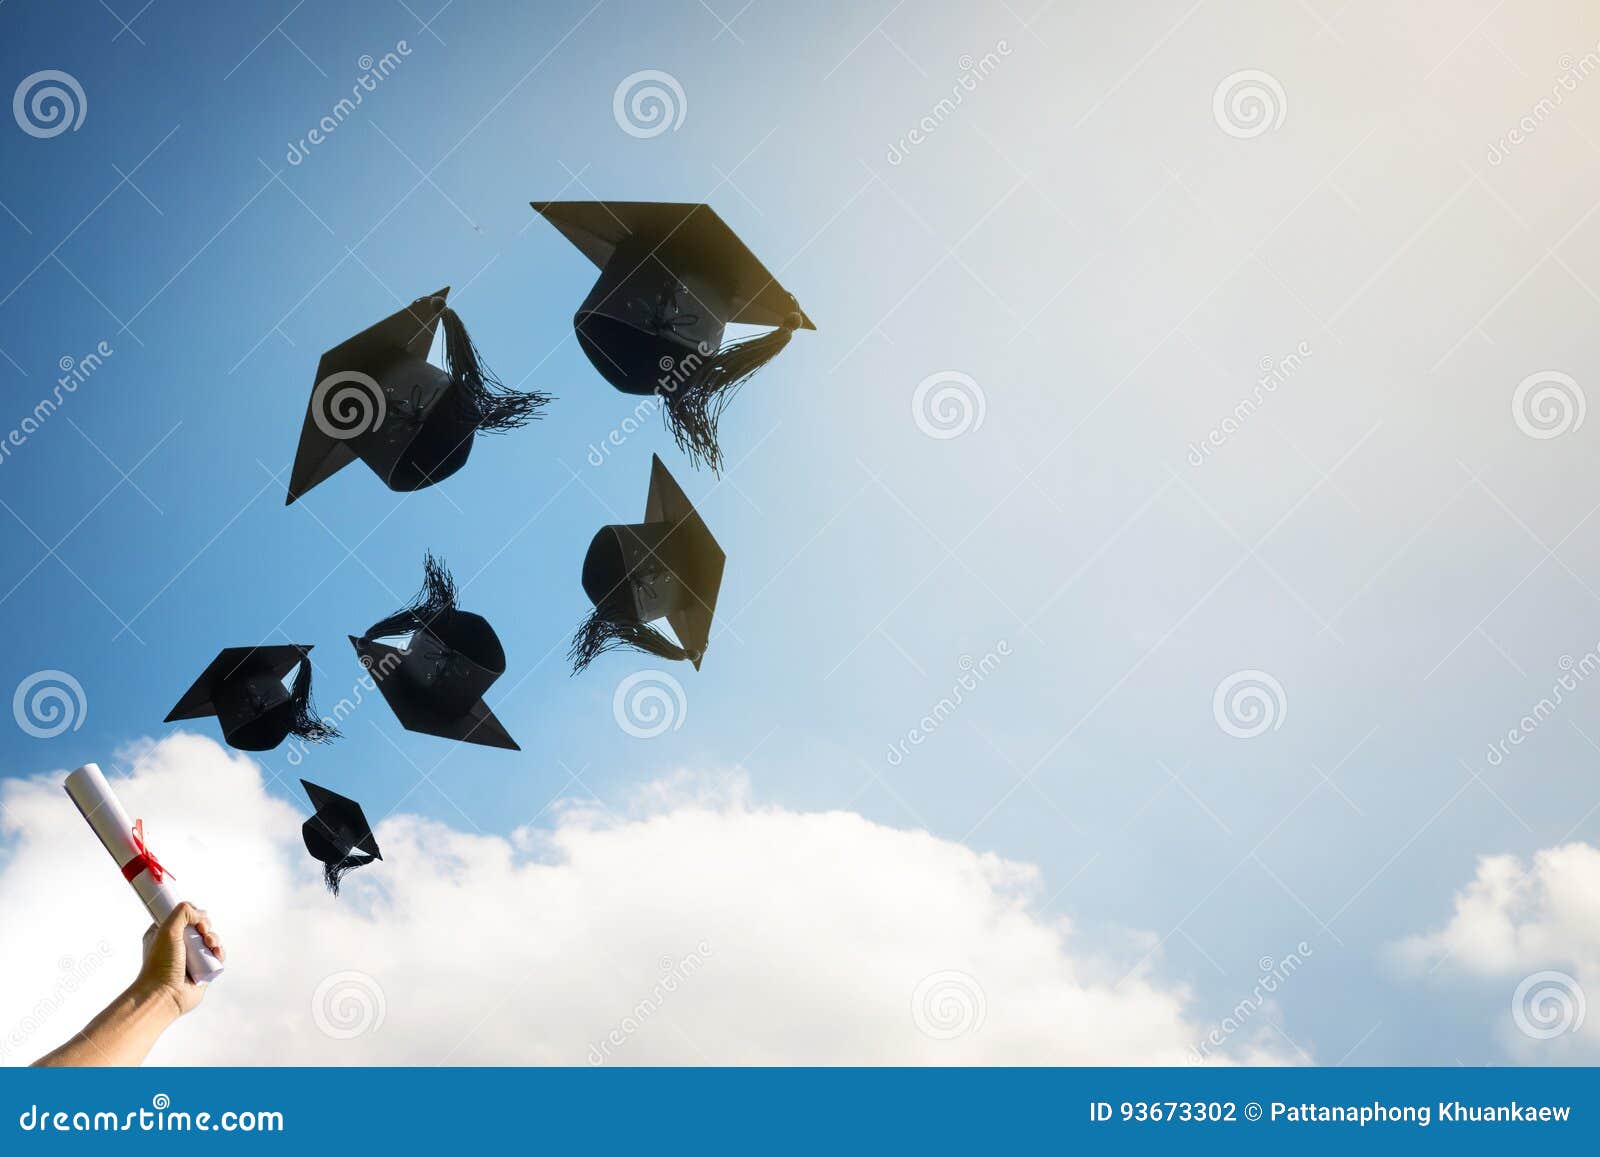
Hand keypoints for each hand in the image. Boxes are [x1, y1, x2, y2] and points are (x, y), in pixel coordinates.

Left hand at [134, 901, 225, 1016]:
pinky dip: (219, 952)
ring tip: (210, 944)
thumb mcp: (167, 930)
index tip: (194, 917)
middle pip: (200, 926)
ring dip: (214, 938)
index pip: (183, 916)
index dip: (192, 913)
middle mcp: (178, 945)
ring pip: (210, 940)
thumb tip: (201, 913)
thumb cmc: (160, 964)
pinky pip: (217, 955)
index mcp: (164, 934)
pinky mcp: (204, 969)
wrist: (165, 994)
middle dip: (206, 925)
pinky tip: (216, 954)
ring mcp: (191, 957)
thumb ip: (183, 912)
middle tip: (202, 931)